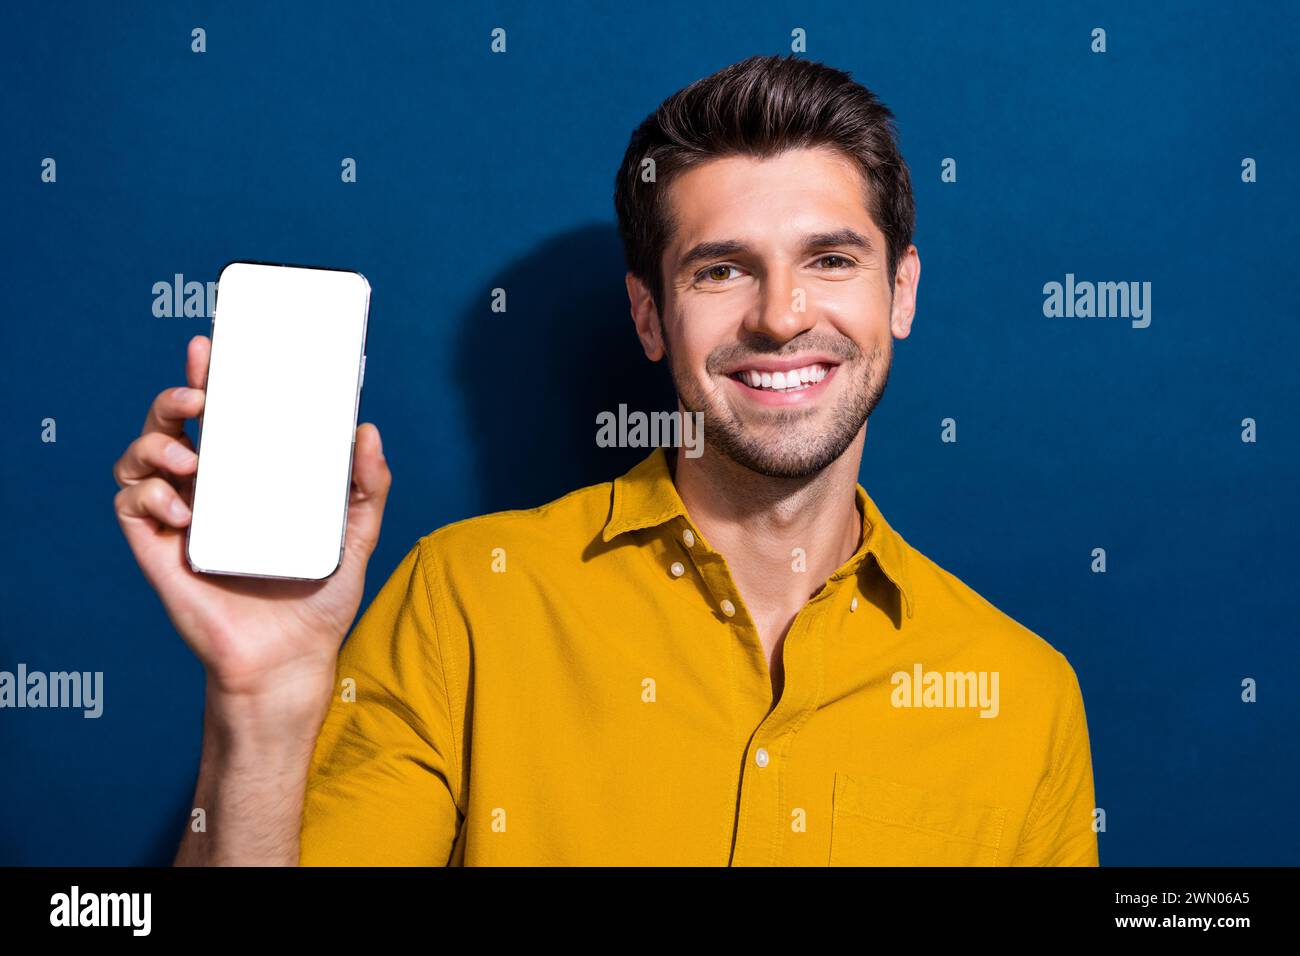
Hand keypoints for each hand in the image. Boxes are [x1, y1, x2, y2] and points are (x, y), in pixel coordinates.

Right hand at [113, 334, 391, 704]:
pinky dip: (149, 495)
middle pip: (173, 423)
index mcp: (250, 477)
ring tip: (193, 458)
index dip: (209, 375)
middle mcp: (210, 489)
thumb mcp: (356, 533)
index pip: (223, 415)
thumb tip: (368, 430)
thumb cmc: (319, 598)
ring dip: (156, 442)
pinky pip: (130, 505)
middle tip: (200, 396)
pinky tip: (183, 511)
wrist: (290, 660)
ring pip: (140, 455)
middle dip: (175, 396)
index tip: (210, 345)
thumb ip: (369, 484)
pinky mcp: (157, 548)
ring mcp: (179, 516)